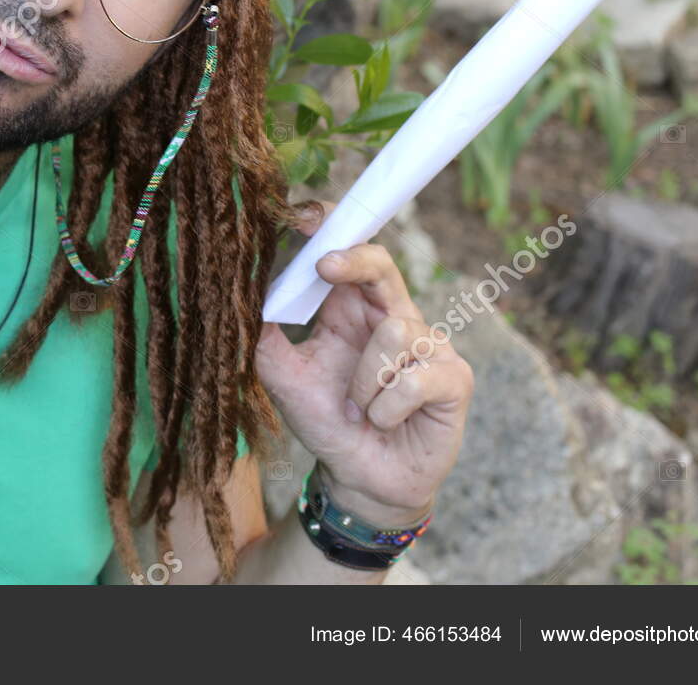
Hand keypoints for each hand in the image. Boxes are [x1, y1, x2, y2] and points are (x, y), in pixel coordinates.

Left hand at [254, 201, 472, 527]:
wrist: (361, 479)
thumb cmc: (328, 423)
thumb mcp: (287, 381)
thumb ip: (266, 341)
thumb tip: (243, 300)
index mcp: (351, 311)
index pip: (347, 257)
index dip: (332, 231)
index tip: (303, 218)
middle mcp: (391, 318)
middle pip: (382, 265)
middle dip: (356, 259)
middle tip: (325, 265)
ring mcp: (428, 347)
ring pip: (395, 333)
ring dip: (365, 381)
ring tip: (359, 409)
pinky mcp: (454, 379)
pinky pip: (417, 378)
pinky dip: (388, 407)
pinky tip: (384, 422)